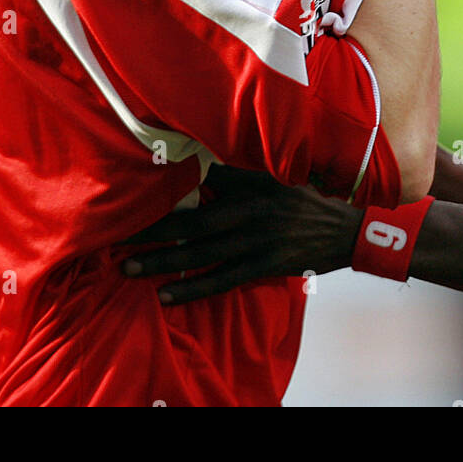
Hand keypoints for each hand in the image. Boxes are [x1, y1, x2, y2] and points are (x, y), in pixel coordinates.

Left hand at [120, 165, 361, 305]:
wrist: (344, 230)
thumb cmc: (303, 202)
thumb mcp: (275, 176)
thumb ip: (239, 173)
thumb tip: (198, 165)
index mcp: (253, 182)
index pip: (205, 178)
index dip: (171, 184)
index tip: (135, 190)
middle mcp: (252, 208)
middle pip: (193, 221)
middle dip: (153, 229)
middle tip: (118, 237)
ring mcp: (257, 239)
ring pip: (201, 253)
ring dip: (163, 262)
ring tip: (130, 268)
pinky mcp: (264, 265)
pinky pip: (222, 279)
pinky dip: (193, 289)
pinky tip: (166, 296)